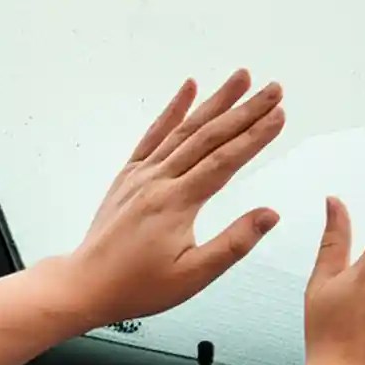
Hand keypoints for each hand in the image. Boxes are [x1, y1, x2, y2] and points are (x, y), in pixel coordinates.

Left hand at [60, 69, 285, 327]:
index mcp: (177, 203)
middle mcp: (159, 180)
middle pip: (209, 136)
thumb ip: (234, 242)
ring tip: (241, 77)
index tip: (280, 115)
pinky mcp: (130, 174)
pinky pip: (153, 134)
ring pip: (185, 128)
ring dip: (216, 101)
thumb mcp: (193, 275)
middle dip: (245, 110)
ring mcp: (142, 173)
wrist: (84, 285)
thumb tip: (270, 214)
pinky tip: (188, 88)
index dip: (255, 136)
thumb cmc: (138, 286)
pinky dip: (172, 109)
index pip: (225, 160)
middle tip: (274, 89)